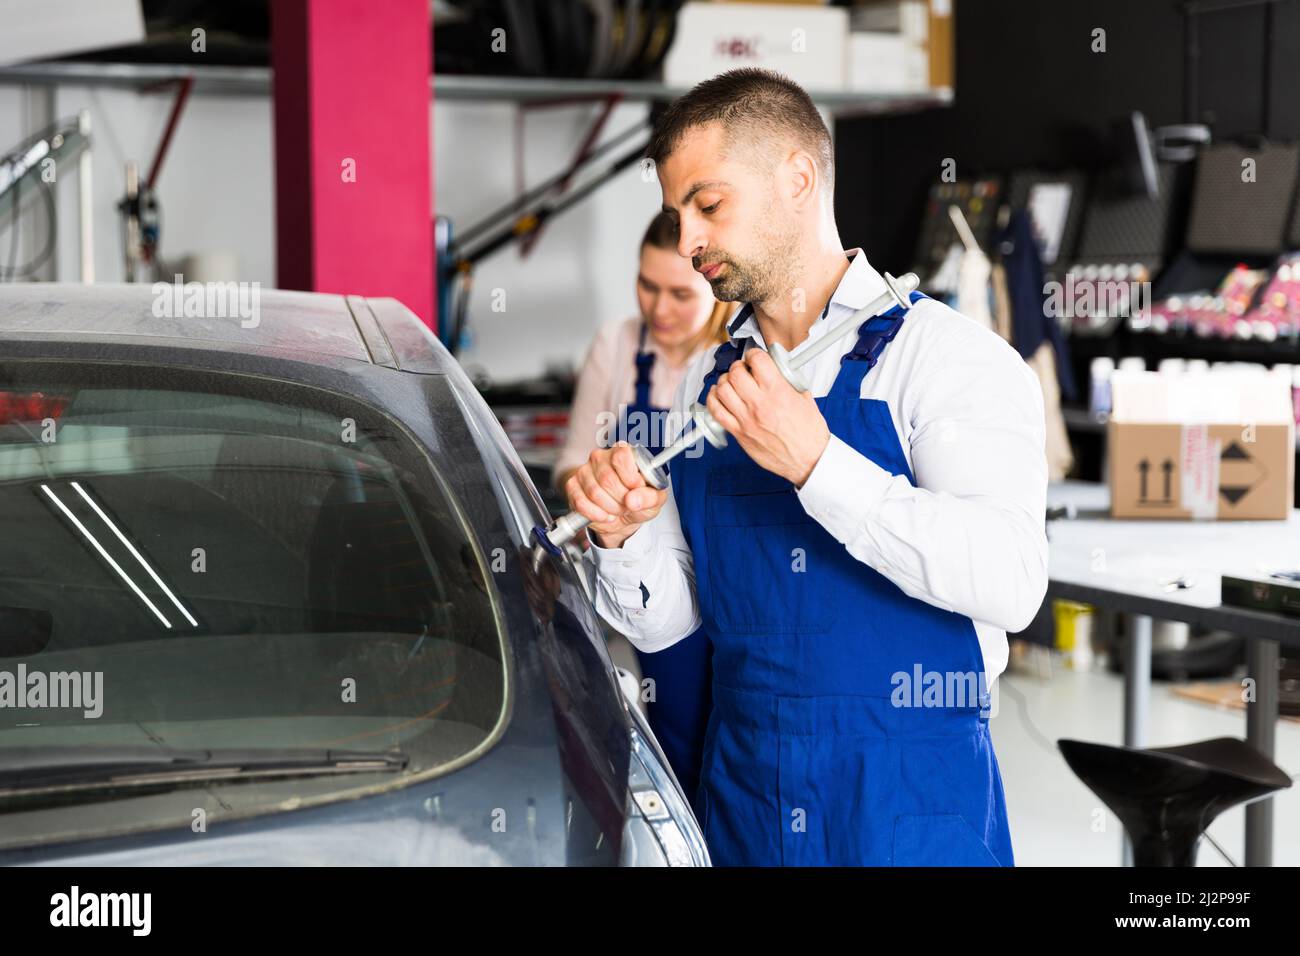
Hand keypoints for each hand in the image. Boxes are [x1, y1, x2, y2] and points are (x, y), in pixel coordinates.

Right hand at [563, 442, 668, 547]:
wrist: (620, 515)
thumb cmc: (638, 500)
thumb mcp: (654, 500)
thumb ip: (649, 497)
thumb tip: (633, 500)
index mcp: (624, 452)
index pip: (621, 457)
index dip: (630, 478)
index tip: (637, 489)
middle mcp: (601, 457)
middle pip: (608, 478)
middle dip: (621, 499)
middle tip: (628, 505)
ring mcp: (584, 470)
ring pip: (594, 492)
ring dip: (609, 508)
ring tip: (617, 509)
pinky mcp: (573, 485)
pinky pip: (580, 502)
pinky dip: (595, 514)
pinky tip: (604, 515)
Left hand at [706, 348, 829, 486]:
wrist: (808, 460)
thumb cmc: (809, 435)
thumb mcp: (805, 398)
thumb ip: (789, 381)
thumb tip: (780, 370)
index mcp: (777, 392)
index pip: (756, 360)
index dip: (754, 354)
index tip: (754, 358)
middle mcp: (759, 404)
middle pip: (735, 373)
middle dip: (739, 367)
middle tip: (743, 370)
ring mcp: (746, 419)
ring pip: (722, 390)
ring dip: (725, 381)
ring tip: (731, 382)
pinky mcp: (739, 433)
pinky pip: (716, 412)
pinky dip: (713, 400)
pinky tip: (717, 396)